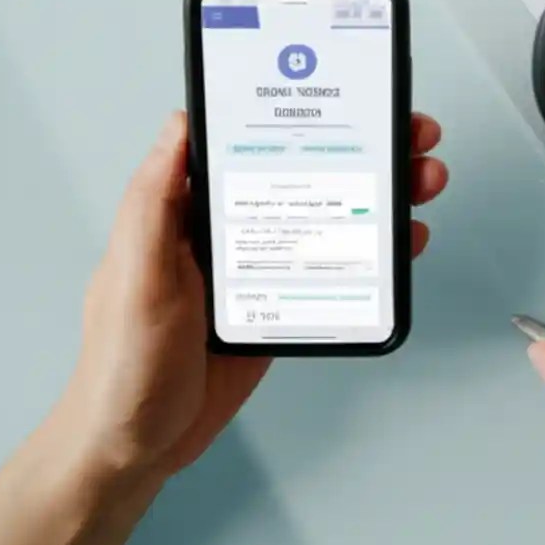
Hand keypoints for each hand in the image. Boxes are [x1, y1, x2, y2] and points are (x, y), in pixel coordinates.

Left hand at [0, 110, 447, 544]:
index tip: (352, 99)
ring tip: (421, 182)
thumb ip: (155, 202)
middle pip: (308, 174)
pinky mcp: (285, 305)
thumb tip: (179, 126)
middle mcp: (230, 231)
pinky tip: (403, 241)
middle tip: (412, 138)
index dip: (305, 117)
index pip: (256, 145)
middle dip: (366, 150)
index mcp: (188, 211)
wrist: (139, 445)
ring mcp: (262, 268)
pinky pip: (338, 267)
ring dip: (381, 196)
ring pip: (332, 216)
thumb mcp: (135, 276)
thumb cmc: (123, 365)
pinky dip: (376, 251)